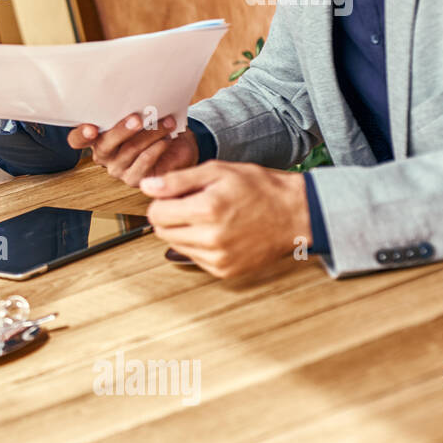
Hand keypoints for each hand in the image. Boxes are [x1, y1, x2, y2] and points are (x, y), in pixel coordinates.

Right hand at [67, 111, 196, 185]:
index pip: (77, 139)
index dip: (81, 135)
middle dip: (122, 130)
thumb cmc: (154, 125)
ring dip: (150, 134)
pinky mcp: (133, 179)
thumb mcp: (140, 113)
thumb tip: (135, 95)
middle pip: (104, 145)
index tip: (91, 129)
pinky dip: (156, 148)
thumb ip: (130, 109)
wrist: (177, 146)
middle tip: (137, 119)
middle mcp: (103, 154)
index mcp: (96, 136)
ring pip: (129, 150)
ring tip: (166, 122)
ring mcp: (117, 169)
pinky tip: (166, 139)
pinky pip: (143, 163)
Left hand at [143, 161, 311, 277]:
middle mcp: (211, 238)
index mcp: (207, 210)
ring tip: (209, 217)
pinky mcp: (224, 271)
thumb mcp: (218, 171)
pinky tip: (218, 232)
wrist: (295, 214)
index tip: (176, 195)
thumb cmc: (259, 189)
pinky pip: (193, 257)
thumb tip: (147, 186)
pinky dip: (198, 245)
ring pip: (175, 245)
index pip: (155, 213)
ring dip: (183, 231)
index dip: (162, 201)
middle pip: (162, 231)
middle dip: (171, 216)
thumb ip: (178, 180)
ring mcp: (218, 258)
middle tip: (194, 204)